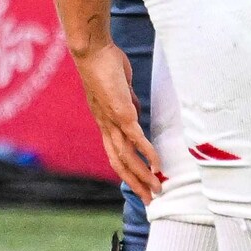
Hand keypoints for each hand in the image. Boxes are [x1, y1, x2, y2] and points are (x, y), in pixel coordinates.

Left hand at [75, 42, 162, 200]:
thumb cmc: (106, 65)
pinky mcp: (121, 113)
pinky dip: (147, 154)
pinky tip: (157, 165)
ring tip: (157, 188)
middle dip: (135, 183)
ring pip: (127, 156)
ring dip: (143, 174)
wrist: (93, 51)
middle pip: (119, 163)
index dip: (127, 171)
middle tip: (150, 200)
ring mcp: (113, 121)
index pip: (115, 154)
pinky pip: (135, 138)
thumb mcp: (120, 90)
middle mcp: (106, 127)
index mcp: (105, 122)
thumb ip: (128, 103)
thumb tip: (136, 111)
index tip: (140, 185)